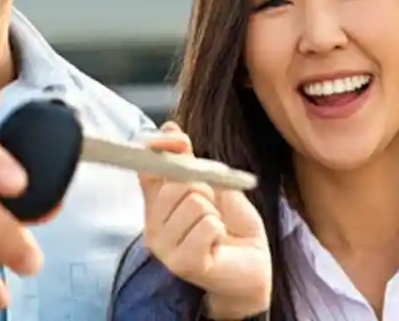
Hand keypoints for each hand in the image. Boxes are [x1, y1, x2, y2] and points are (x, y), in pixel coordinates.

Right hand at [138, 122, 271, 318]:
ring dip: (215, 213)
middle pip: (175, 183)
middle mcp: (152, 224)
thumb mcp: (215, 188)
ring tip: (215, 230)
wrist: (253, 269)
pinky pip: (207, 225)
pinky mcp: (180, 262)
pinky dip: (221, 230)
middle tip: (213, 210)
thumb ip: (192, 163)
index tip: (179, 140)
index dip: (160, 147)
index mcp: (157, 203)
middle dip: (204, 189)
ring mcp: (163, 246)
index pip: (145, 167)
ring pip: (194, 203)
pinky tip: (217, 245)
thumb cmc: (233, 228)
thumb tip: (171, 128)